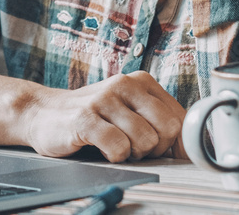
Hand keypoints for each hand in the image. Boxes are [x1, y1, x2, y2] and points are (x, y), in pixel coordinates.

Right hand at [21, 72, 185, 162]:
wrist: (44, 113)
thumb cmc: (93, 117)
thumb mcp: (129, 111)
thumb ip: (159, 122)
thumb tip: (194, 149)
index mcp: (141, 82)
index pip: (180, 118)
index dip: (172, 143)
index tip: (158, 150)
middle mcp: (124, 85)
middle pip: (168, 130)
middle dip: (154, 149)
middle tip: (132, 146)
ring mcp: (104, 99)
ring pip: (145, 140)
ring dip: (132, 154)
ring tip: (114, 144)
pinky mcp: (84, 118)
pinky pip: (118, 147)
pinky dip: (113, 156)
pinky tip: (100, 147)